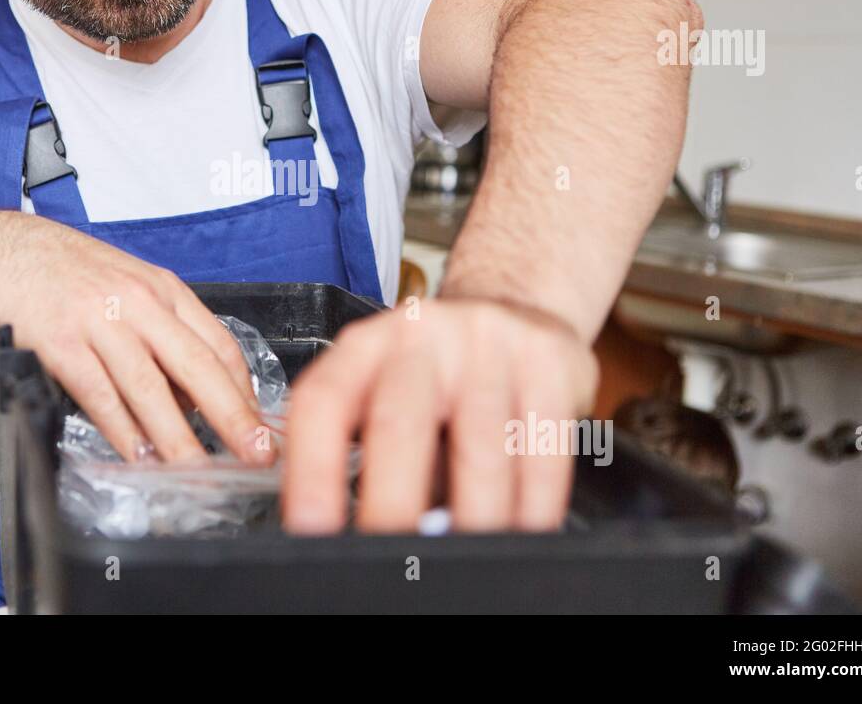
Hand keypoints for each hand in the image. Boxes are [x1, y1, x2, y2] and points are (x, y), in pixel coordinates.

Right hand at [0, 211, 271, 465]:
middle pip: (197, 367)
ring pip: (149, 389)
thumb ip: (168, 334)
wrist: (10, 247)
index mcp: (165, 290)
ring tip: (198, 472)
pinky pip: (100, 396)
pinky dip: (122, 431)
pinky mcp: (62, 344)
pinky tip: (139, 456)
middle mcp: (140, 303)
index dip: (244, 390)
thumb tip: (195, 397)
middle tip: (256, 454)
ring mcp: (100, 322)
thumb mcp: (135, 287)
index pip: (220, 344)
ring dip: (177, 437)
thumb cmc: (76, 272)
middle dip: (232, 416)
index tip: (261, 425)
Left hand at [281, 297, 596, 533]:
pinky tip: (522, 530)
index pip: (323, 402)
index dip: (312, 469)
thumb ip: (365, 447)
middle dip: (392, 504)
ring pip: (481, 445)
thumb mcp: (386, 385)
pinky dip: (533, 505)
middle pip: (398, 423)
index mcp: (365, 347)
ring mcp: (486, 342)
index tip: (313, 529)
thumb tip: (355, 536)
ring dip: (474, 516)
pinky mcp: (549, 360)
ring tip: (464, 556)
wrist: (518, 303)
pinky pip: (544, 448)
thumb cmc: (439, 368)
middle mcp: (420, 336)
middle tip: (393, 558)